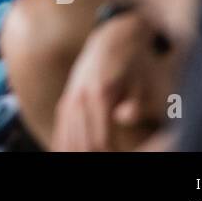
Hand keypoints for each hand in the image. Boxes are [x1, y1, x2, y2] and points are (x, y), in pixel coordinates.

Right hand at [51, 13, 175, 151]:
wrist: (111, 41)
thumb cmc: (133, 65)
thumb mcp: (140, 81)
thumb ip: (134, 103)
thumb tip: (120, 116)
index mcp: (100, 94)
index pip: (99, 139)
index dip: (109, 153)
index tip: (117, 157)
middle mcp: (81, 97)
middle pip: (82, 142)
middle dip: (92, 155)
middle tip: (106, 157)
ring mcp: (71, 99)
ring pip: (68, 137)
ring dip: (76, 152)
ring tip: (85, 160)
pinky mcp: (67, 101)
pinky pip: (61, 128)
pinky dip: (63, 144)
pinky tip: (63, 153)